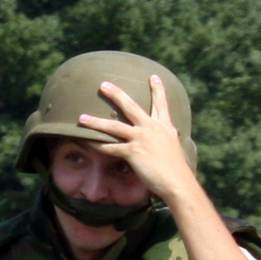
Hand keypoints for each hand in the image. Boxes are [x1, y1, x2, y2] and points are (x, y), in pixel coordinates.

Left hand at [79, 77, 195, 205]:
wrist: (178, 183)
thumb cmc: (177, 171)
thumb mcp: (174, 149)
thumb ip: (168, 140)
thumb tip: (170, 138)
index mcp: (165, 127)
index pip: (161, 104)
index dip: (158, 90)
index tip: (153, 77)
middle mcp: (152, 128)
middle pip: (130, 106)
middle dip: (116, 94)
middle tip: (103, 84)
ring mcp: (141, 138)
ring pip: (114, 126)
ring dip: (96, 122)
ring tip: (82, 118)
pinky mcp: (133, 152)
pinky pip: (111, 148)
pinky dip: (98, 145)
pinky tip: (88, 143)